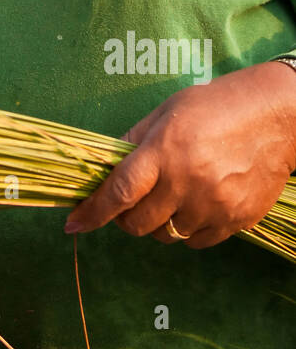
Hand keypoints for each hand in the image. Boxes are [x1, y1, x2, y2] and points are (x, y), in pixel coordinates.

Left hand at [64, 61, 295, 248]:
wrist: (276, 117)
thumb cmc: (216, 106)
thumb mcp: (168, 112)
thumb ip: (134, 141)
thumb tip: (104, 166)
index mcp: (164, 151)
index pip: (119, 191)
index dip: (92, 212)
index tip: (73, 225)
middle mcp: (186, 182)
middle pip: (138, 223)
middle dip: (125, 218)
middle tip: (130, 204)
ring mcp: (213, 205)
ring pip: (167, 236)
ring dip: (158, 223)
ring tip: (170, 197)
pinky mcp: (236, 221)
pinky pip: (197, 242)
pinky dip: (187, 230)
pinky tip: (194, 206)